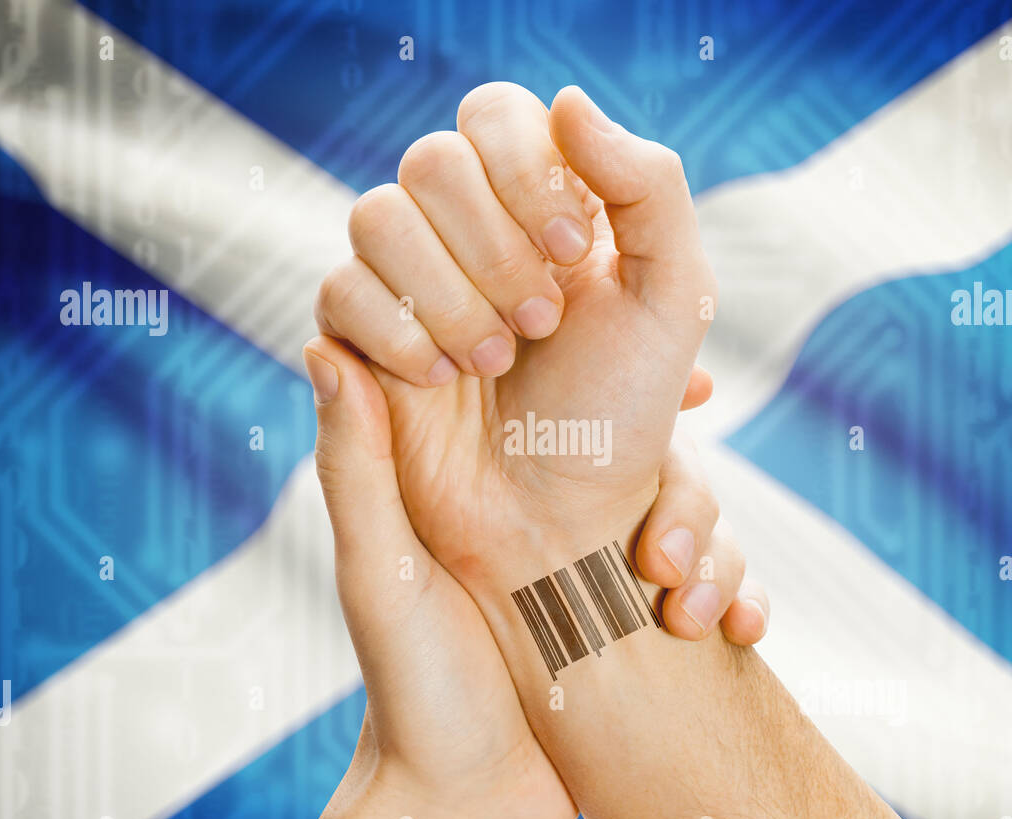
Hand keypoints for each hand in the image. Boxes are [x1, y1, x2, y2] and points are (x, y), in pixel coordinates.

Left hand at [284, 342, 766, 818]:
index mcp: (484, 486)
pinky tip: (739, 632)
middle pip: (649, 451)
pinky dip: (738, 600)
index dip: (607, 366)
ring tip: (686, 607)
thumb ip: (357, 468)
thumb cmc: (410, 687)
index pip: (555, 395)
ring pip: (692, 516)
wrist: (467, 803)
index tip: (664, 370)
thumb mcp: (379, 571)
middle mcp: (552, 513)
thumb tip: (325, 345)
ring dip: (716, 553)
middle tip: (678, 527)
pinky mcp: (635, 614)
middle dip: (685, 484)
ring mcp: (601, 563)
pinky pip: (711, 582)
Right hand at [314, 84, 713, 606]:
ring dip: (446, 294)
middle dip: (491, 246)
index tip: (574, 253)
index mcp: (541, 206)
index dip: (526, 171)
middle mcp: (468, 234)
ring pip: (375, 217)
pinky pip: (338, 291)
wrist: (562, 524)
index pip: (497, 115)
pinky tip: (442, 380)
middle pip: (432, 160)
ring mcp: (408, 284)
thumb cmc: (623, 416)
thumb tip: (564, 101)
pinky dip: (396, 335)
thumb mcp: (673, 299)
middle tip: (540, 324)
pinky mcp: (361, 339)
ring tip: (494, 363)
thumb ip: (648, 185)